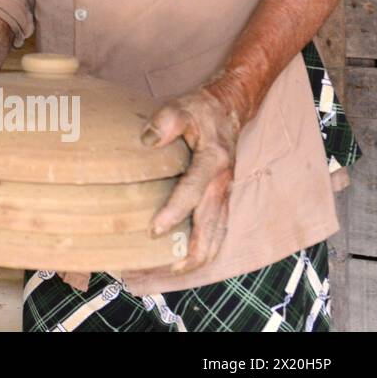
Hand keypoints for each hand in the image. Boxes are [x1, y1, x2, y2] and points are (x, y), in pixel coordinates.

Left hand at [121, 86, 240, 281]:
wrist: (228, 108)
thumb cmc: (201, 110)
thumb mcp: (182, 108)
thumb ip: (165, 122)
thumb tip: (147, 140)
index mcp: (213, 162)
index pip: (192, 193)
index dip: (173, 213)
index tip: (154, 230)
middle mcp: (222, 183)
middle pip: (211, 226)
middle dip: (191, 251)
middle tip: (165, 267)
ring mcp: (225, 192)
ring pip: (218, 233)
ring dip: (200, 255)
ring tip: (175, 269)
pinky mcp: (223, 196)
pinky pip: (218, 227)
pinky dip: (207, 246)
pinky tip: (190, 256)